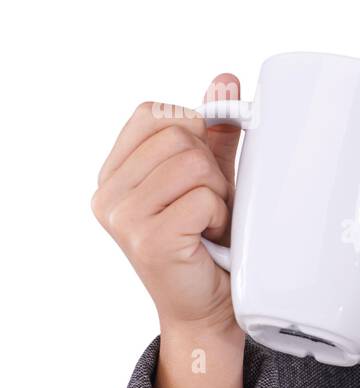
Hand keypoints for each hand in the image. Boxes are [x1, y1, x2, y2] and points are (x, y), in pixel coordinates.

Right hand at [91, 74, 243, 337]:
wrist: (212, 309)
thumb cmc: (211, 241)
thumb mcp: (212, 177)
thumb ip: (215, 131)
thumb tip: (224, 79)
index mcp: (114, 172)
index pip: (154, 113)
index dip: (193, 129)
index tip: (205, 165)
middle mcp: (107, 193)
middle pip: (179, 134)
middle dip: (211, 167)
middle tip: (210, 205)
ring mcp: (122, 216)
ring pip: (193, 163)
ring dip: (218, 193)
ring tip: (210, 222)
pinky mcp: (148, 240)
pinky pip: (203, 197)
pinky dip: (220, 216)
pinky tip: (210, 239)